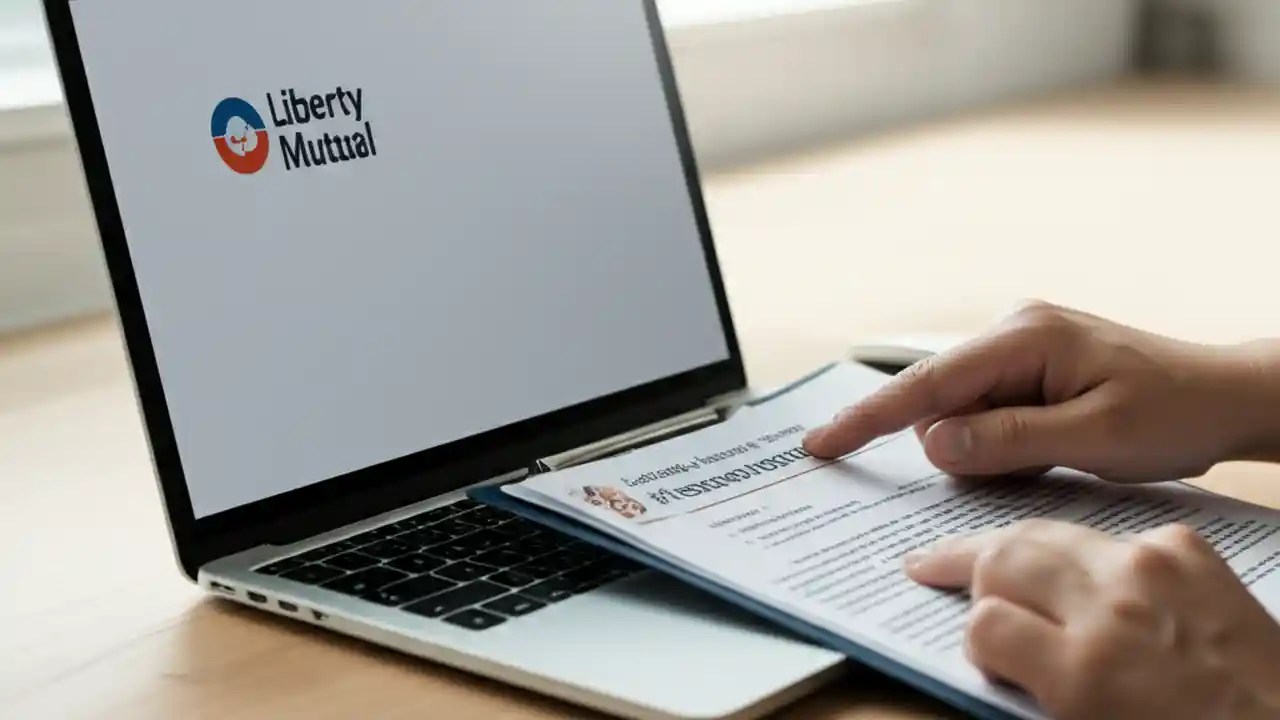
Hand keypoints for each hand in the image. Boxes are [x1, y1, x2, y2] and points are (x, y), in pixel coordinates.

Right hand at [804, 301, 1279, 481]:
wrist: (1225, 396)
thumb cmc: (1174, 411)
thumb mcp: (1093, 436)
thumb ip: (1007, 439)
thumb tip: (931, 442)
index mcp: (1022, 337)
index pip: (926, 384)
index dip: (868, 417)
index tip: (821, 443)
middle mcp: (1011, 333)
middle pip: (941, 400)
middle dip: (958, 444)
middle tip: (1030, 463)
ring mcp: (1018, 351)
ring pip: (962, 413)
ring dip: (986, 448)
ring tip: (1055, 453)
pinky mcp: (1027, 372)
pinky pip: (986, 415)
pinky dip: (999, 443)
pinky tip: (1047, 448)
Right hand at [903, 520, 1279, 719]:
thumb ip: (1034, 677)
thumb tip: (990, 639)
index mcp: (1084, 672)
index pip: (983, 625)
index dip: (969, 636)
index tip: (976, 644)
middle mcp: (1112, 607)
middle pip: (1000, 556)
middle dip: (961, 563)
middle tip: (931, 564)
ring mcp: (1150, 566)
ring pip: (1044, 531)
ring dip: (1011, 544)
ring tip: (986, 552)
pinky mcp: (1184, 546)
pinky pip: (1108, 535)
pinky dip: (1088, 552)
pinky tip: (1084, 569)